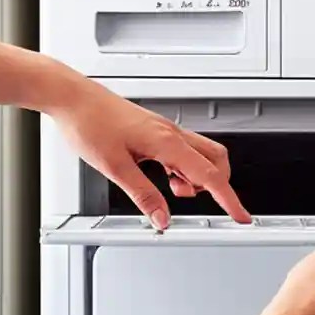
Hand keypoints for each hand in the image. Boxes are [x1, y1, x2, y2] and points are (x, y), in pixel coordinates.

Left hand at [44, 75, 248, 229]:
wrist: (73, 98)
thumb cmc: (89, 123)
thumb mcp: (114, 168)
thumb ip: (143, 195)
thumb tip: (162, 217)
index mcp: (166, 142)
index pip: (208, 176)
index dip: (228, 198)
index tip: (240, 215)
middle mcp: (171, 133)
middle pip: (216, 160)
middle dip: (217, 185)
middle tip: (198, 204)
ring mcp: (165, 129)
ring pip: (202, 154)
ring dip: (197, 177)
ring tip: (171, 190)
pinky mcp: (156, 130)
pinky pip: (184, 150)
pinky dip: (183, 168)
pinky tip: (162, 176)